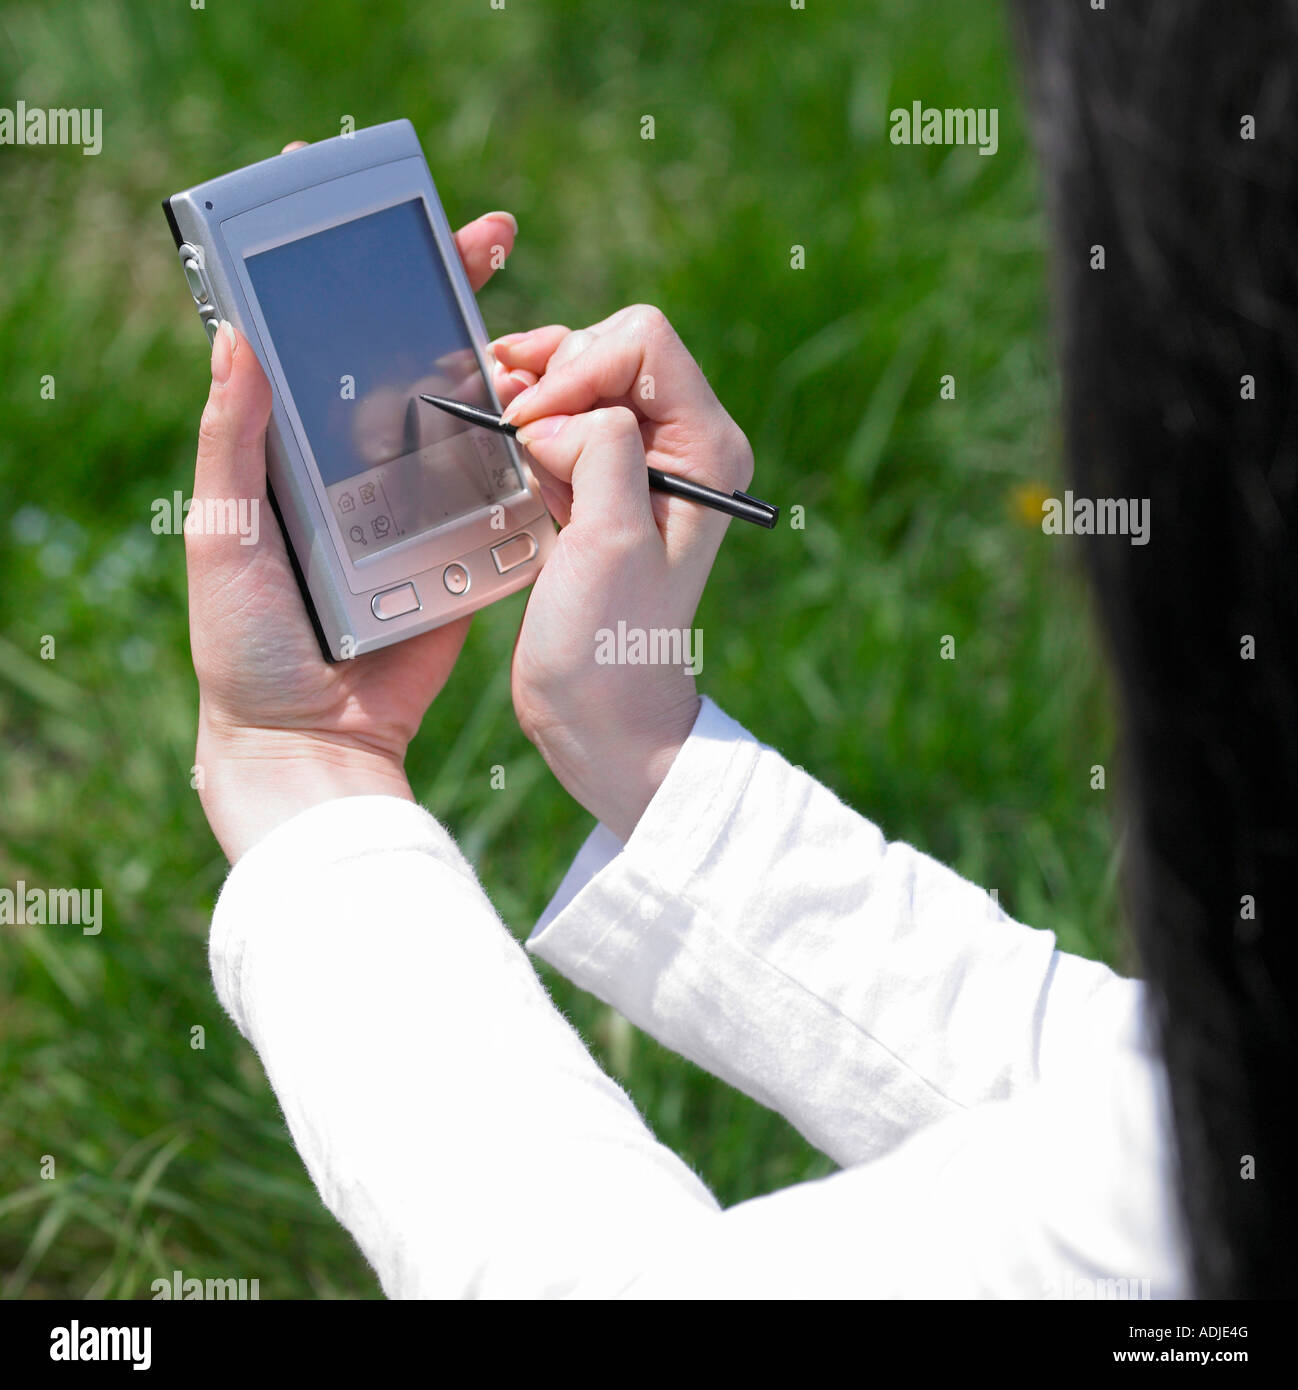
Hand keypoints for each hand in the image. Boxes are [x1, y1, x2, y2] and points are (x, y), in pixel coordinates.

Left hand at [188, 140, 529, 861]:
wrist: (316, 741)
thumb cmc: (247, 643)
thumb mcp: (224, 534)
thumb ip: (233, 442)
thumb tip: (233, 335)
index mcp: (297, 452)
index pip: (331, 343)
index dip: (358, 278)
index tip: (391, 215)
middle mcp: (362, 468)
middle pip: (414, 362)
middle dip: (454, 295)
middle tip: (494, 239)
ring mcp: (418, 509)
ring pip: (468, 420)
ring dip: (505, 368)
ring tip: (535, 322)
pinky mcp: (463, 555)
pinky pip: (500, 497)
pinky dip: (531, 457)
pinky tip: (558, 414)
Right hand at [494, 305, 753, 839]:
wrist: (598, 710)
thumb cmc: (611, 642)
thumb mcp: (611, 538)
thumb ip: (601, 449)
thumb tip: (556, 412)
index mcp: (706, 449)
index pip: (643, 343)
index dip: (579, 368)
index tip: (532, 424)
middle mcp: (684, 446)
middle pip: (612, 350)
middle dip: (555, 376)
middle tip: (513, 426)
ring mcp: (642, 465)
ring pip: (583, 380)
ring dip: (535, 395)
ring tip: (500, 425)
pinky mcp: (602, 485)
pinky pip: (564, 423)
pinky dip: (530, 424)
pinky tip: (507, 448)